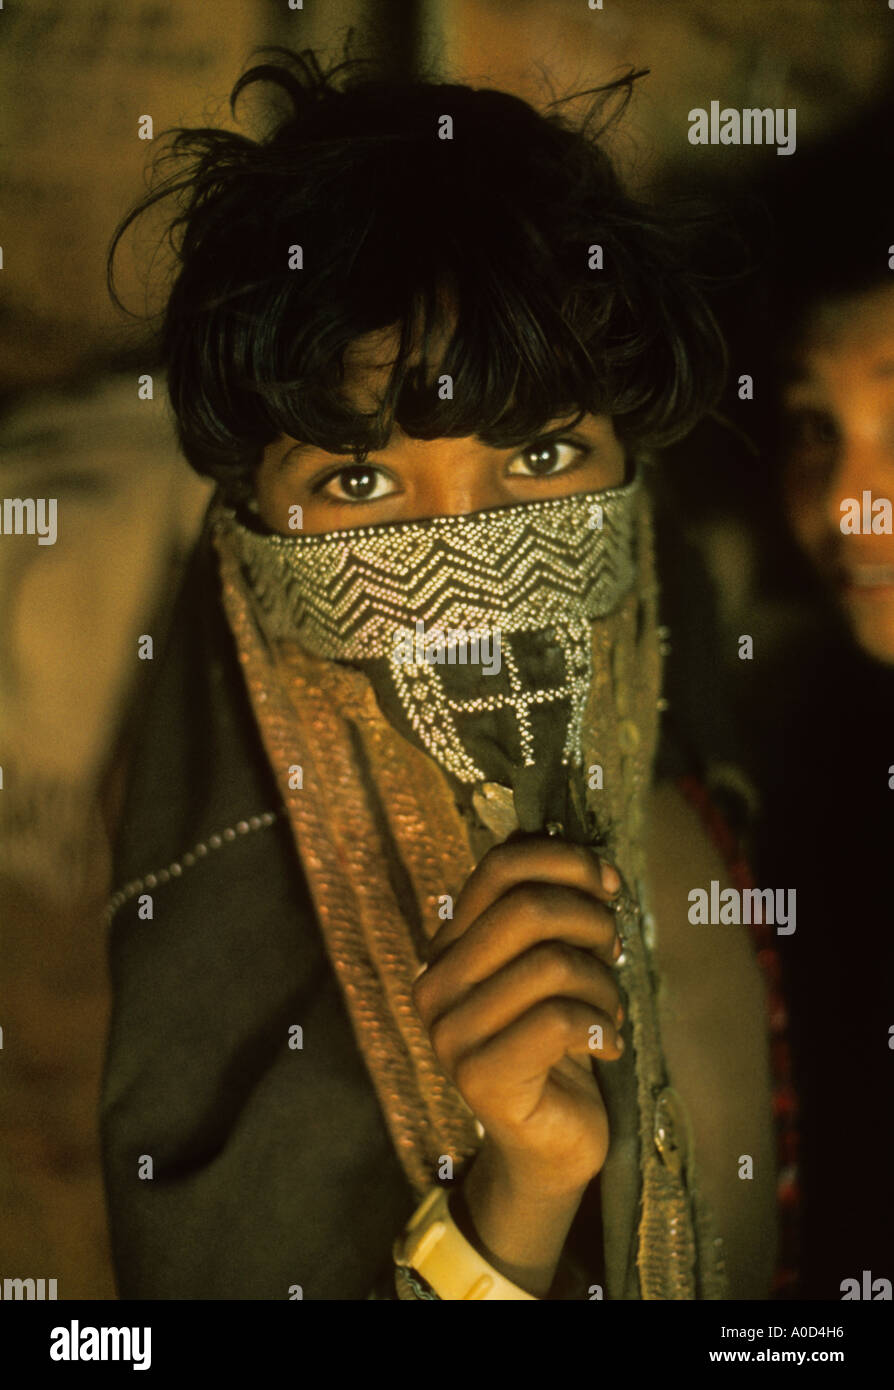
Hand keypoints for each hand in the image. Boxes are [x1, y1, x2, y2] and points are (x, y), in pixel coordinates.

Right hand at [413, 835, 624, 1198]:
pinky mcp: (477, 1077)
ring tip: (609, 1011)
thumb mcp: (554, 963)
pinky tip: (606, 1046)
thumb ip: (554, 913)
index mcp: (448, 943)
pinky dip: (600, 1027)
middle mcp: (436, 981)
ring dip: (604, 985)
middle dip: (592, 921)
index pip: (500, 866)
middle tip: (615, 951)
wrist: (551, 1141)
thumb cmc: (558, 1041)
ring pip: (551, 965)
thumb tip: (592, 863)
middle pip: (528, 908)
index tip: (608, 882)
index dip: (564, 860)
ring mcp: (450, 1032)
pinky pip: (558, 1021)